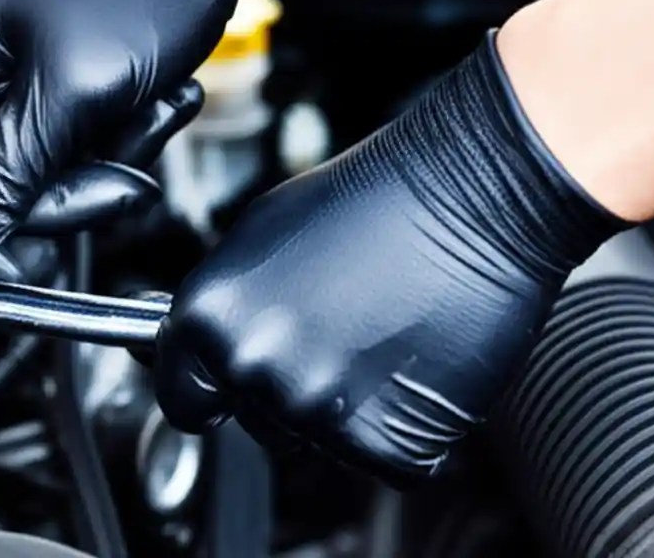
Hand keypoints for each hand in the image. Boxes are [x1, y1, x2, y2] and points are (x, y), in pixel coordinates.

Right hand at [0, 0, 340, 279]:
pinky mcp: (65, 62)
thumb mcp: (73, 91)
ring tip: (149, 111)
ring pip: (42, 160)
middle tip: (118, 181)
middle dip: (62, 185)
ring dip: (106, 155)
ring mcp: (21, 54)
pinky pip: (78, 134)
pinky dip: (124, 130)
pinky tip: (158, 96)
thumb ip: (5, 179)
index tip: (30, 250)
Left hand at [154, 32, 628, 484]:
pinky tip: (412, 368)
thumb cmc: (372, 199)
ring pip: (317, 442)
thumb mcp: (258, 235)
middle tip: (335, 335)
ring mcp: (318, 410)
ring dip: (344, 411)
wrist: (470, 195)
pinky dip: (402, 428)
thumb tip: (196, 341)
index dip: (210, 392)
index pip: (183, 397)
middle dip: (286, 392)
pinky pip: (382, 458)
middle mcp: (252, 367)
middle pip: (254, 423)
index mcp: (208, 316)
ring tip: (377, 341)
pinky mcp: (387, 441)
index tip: (230, 388)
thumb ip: (221, 304)